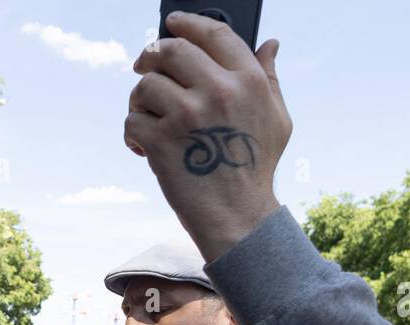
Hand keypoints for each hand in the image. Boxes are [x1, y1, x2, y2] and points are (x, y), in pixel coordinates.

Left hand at [125, 12, 291, 259]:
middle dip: (150, 55)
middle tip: (143, 67)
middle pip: (171, 50)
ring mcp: (187, 116)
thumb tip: (270, 43)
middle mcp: (218, 91)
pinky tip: (144, 147)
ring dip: (139, 101)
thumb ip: (270, 78)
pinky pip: (132, 120)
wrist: (237, 218)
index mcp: (248, 81)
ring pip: (145, 85)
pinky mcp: (161, 141)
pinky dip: (132, 133)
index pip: (214, 34)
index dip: (188, 22)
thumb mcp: (276, 119)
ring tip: (148, 119)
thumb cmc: (256, 169)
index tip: (172, 22)